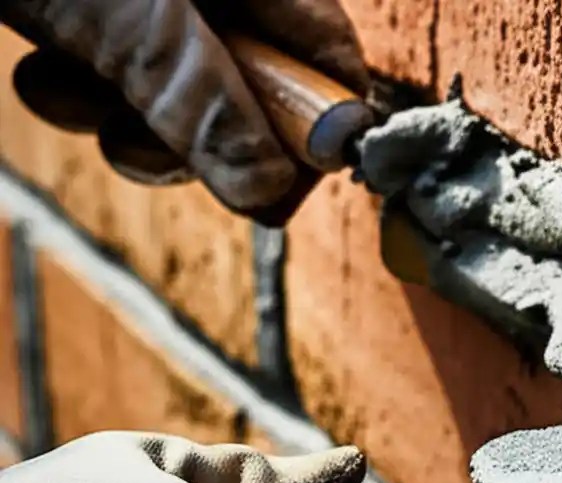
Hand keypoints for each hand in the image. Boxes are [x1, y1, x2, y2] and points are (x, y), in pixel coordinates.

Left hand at [0, 0, 369, 223]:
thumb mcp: (134, 17)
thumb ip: (205, 101)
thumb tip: (270, 195)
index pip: (328, 60)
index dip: (314, 128)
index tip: (280, 189)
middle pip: (253, 91)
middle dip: (201, 136)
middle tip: (157, 148)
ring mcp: (155, 8)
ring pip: (176, 98)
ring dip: (124, 122)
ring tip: (75, 93)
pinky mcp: (98, 20)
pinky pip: (113, 83)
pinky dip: (79, 97)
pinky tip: (45, 73)